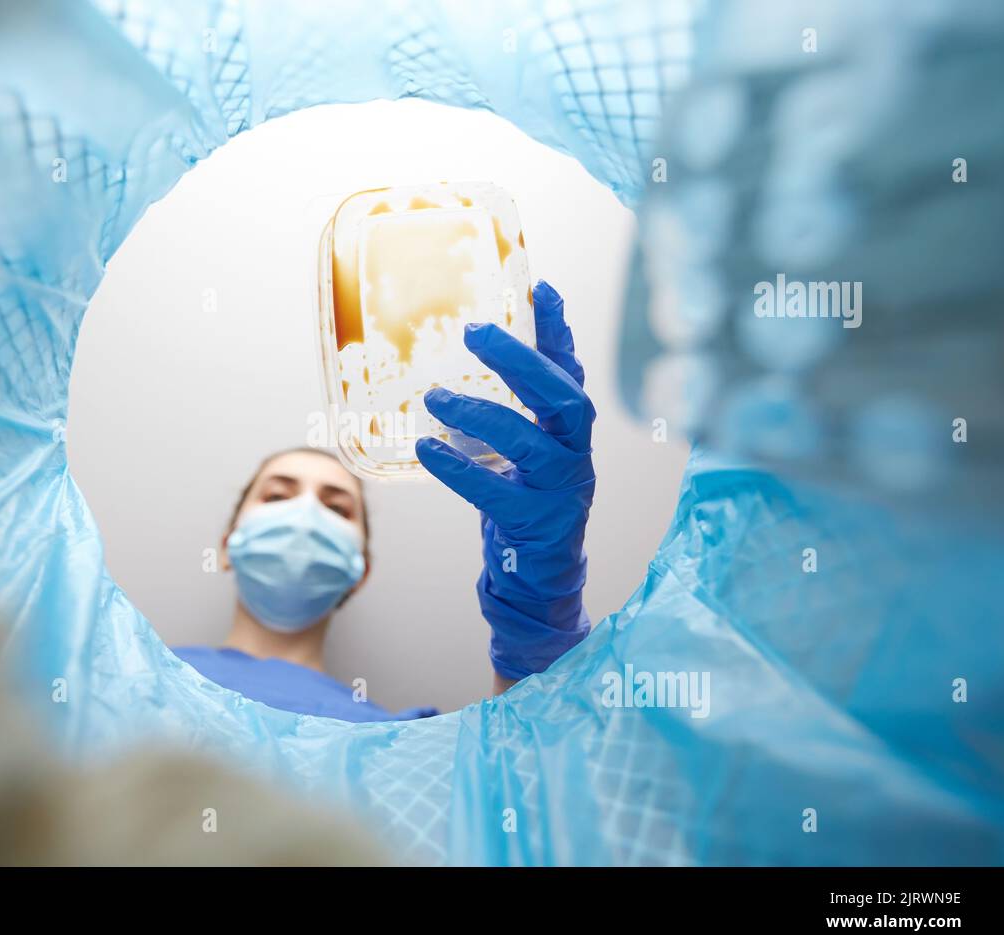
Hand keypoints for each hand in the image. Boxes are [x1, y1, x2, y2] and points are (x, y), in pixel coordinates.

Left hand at [417, 280, 595, 681]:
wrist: (536, 577)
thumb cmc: (523, 503)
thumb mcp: (520, 452)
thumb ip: (506, 412)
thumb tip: (464, 369)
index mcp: (571, 432)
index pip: (570, 372)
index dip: (559, 331)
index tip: (542, 288)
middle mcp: (576, 455)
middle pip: (563, 398)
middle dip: (521, 360)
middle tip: (475, 331)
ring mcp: (561, 491)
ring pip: (531, 442)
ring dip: (481, 413)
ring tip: (436, 396)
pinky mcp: (537, 524)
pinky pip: (496, 491)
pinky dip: (459, 468)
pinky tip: (427, 448)